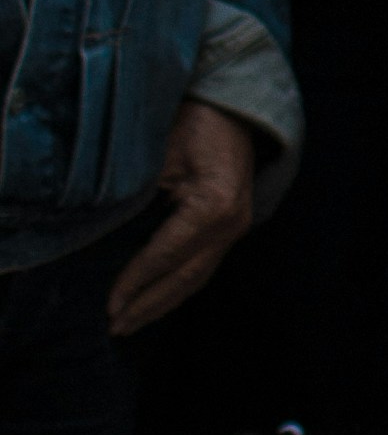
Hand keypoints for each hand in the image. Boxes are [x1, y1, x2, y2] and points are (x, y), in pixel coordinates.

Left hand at [108, 98, 258, 337]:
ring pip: (197, 279)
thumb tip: (104, 235)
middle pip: (184, 279)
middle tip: (116, 327)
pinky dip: (178, 287)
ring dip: (163, 303)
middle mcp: (230, 225)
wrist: (233, 107)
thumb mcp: (159, 155)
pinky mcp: (232, 227)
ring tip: (132, 323)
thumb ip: (137, 196)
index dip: (135, 282)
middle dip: (148, 305)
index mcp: (213, 207)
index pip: (165, 256)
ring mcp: (236, 228)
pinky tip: (158, 299)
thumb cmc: (193, 122)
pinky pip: (203, 267)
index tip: (109, 304)